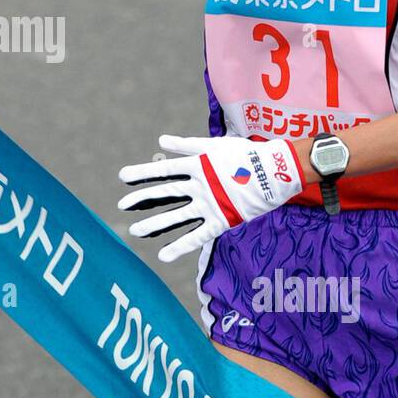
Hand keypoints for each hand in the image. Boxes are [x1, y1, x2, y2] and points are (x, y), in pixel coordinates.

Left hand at [118, 134, 304, 262]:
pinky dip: (180, 246)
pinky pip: (197, 236)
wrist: (275, 171)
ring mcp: (209, 204)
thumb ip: (186, 145)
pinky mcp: (221, 220)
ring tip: (135, 231)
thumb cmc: (244, 155)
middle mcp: (199, 186)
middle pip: (165, 193)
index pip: (164, 170)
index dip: (142, 173)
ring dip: (155, 224)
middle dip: (141, 199)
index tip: (122, 177)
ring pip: (176, 216)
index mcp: (197, 166)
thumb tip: (161, 142)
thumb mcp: (214, 145)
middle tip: (121, 205)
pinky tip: (163, 256)